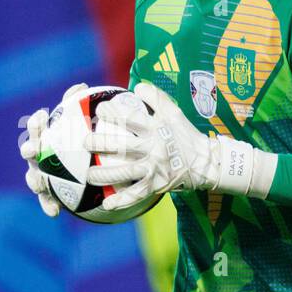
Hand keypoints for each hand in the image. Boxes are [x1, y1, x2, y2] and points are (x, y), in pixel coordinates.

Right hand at [18, 82, 86, 217]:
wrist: (83, 167)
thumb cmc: (77, 141)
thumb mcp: (79, 123)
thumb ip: (77, 105)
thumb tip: (82, 86)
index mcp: (45, 138)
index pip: (37, 128)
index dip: (36, 123)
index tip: (41, 115)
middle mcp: (38, 157)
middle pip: (30, 152)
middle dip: (29, 149)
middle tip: (33, 148)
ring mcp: (41, 175)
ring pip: (33, 179)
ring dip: (35, 181)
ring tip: (40, 183)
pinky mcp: (48, 194)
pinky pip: (46, 201)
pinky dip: (48, 206)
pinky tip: (55, 212)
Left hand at [85, 81, 273, 210]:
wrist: (207, 163)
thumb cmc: (186, 135)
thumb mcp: (175, 112)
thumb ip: (156, 98)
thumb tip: (137, 86)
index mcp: (157, 129)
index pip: (132, 118)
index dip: (114, 113)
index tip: (100, 110)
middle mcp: (155, 148)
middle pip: (123, 146)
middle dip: (101, 143)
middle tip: (85, 141)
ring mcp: (155, 168)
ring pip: (125, 172)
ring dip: (104, 174)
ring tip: (87, 174)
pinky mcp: (157, 185)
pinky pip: (137, 194)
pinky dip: (122, 200)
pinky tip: (106, 204)